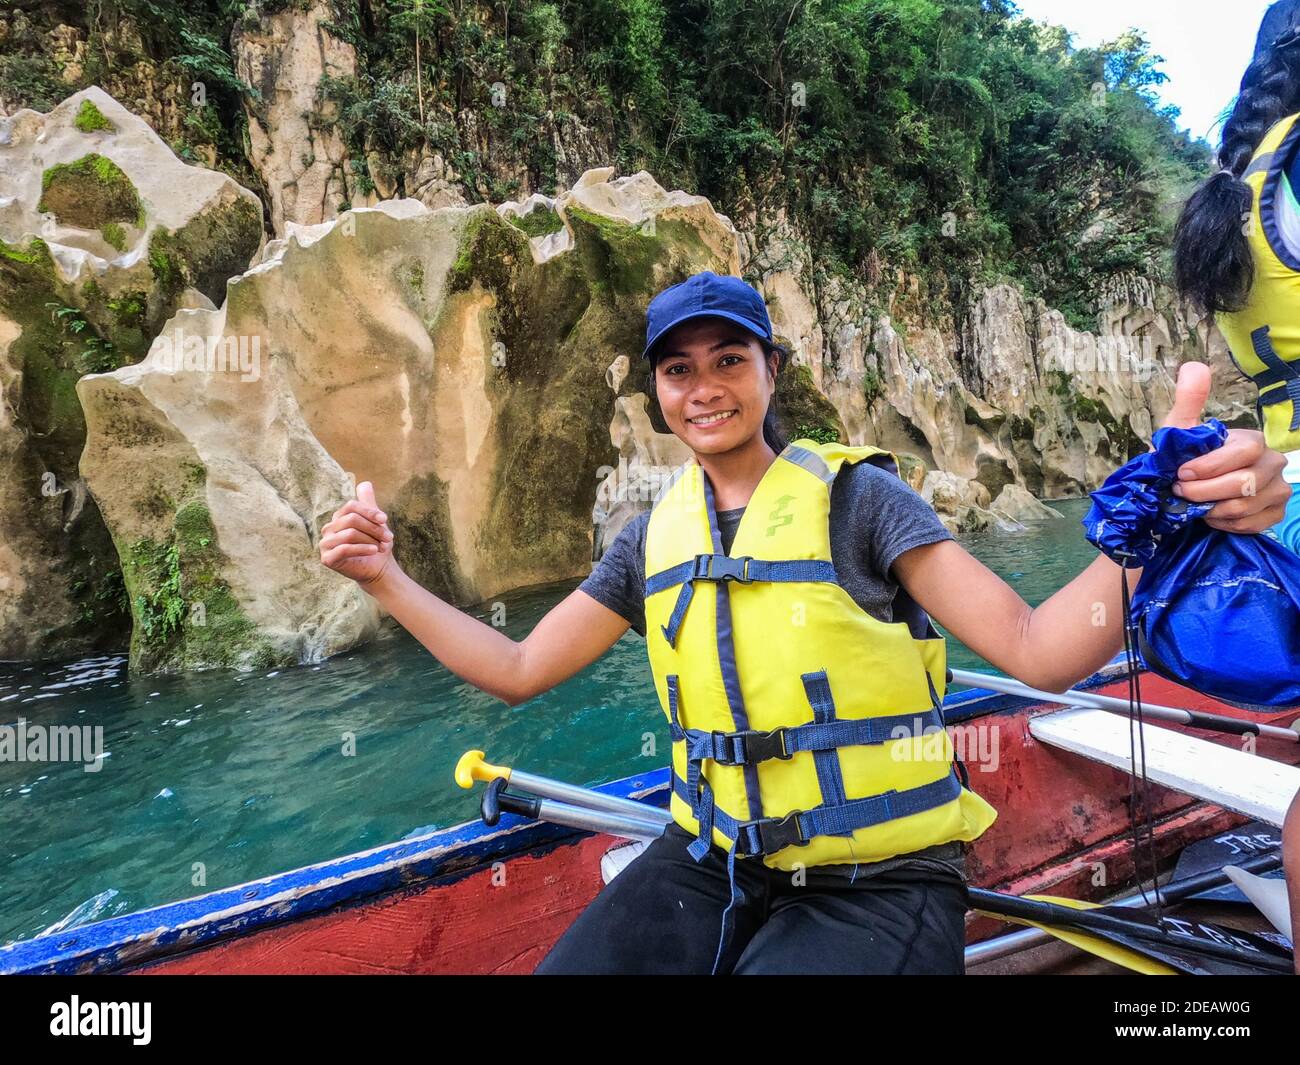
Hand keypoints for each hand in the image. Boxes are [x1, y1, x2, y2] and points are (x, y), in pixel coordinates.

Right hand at [320, 481, 397, 586]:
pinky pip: (345, 549)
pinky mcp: (327, 558)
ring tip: (383, 546)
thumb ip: (369, 503)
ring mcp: (325, 544)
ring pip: (350, 534)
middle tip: (389, 538)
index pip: (351, 506)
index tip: (385, 519)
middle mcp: (329, 529)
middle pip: (352, 520)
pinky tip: (374, 551)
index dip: (369, 511)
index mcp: (338, 518)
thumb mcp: (375, 522)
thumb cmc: (376, 544)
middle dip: (374, 528)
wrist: (377, 569)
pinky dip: (363, 549)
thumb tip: (366, 483)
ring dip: (371, 540)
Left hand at [1161, 362, 1289, 532]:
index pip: (1242, 453)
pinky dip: (1223, 524)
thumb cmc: (1186, 460)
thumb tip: (1193, 367)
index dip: (1209, 467)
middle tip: (1181, 492)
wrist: (1188, 492)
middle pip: (1244, 483)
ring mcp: (1279, 490)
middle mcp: (1273, 463)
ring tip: (1194, 504)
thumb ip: (1188, 401)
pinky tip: (1211, 516)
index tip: (1181, 474)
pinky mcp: (1275, 514)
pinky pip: (1249, 525)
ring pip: (1244, 507)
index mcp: (1253, 441)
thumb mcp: (1181, 431)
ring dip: (1210, 509)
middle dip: (1203, 491)